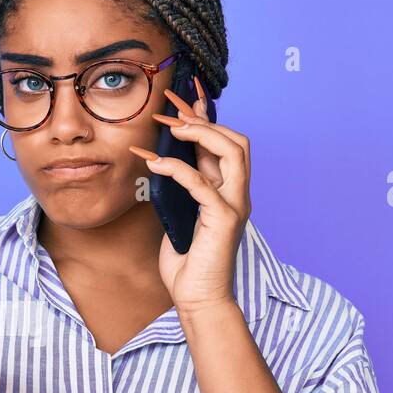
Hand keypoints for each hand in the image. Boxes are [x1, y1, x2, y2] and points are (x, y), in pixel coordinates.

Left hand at [128, 74, 252, 317]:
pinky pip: (202, 184)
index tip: (183, 95)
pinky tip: (154, 163)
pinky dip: (178, 169)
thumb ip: (179, 188)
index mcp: (228, 190)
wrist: (198, 297)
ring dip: (201, 135)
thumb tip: (161, 158)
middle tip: (170, 112)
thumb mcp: (179, 214)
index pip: (224, 143)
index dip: (206, 117)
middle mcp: (237, 193)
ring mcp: (234, 205)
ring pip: (232, 152)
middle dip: (204, 120)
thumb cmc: (187, 261)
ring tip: (171, 129)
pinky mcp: (223, 219)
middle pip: (236, 140)